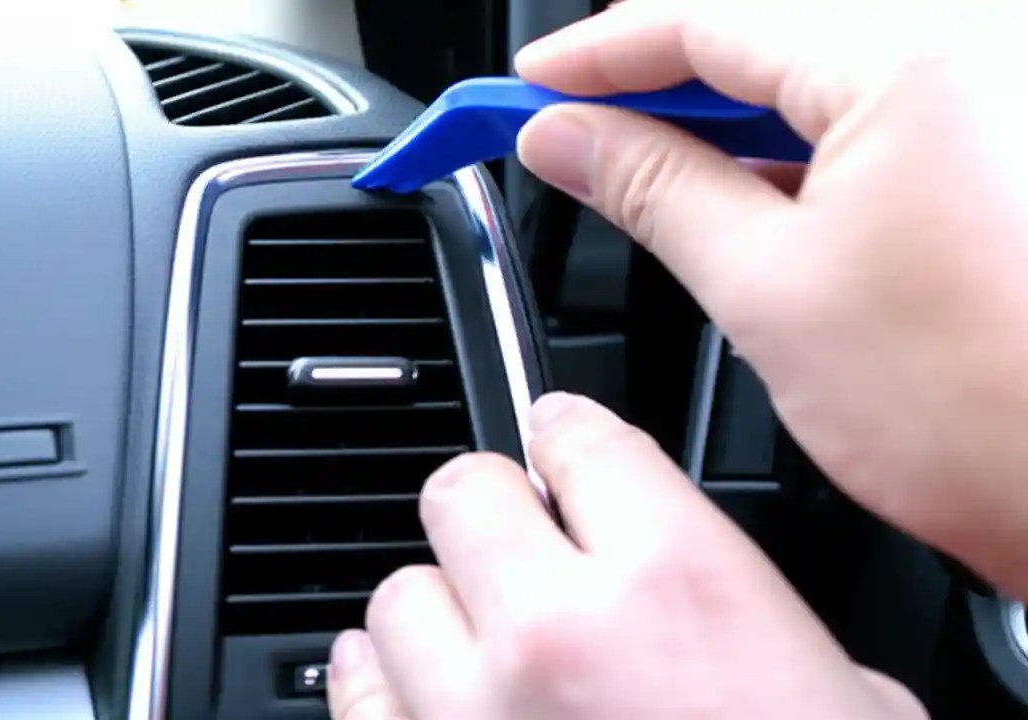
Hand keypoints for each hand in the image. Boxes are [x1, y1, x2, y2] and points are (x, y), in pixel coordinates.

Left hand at [327, 393, 924, 718]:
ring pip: (396, 593)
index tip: (567, 455)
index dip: (570, 442)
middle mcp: (553, 627)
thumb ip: (752, 612)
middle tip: (525, 551)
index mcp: (672, 579)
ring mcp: (470, 712)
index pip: (575, 433)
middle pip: (461, 491)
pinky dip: (380, 683)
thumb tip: (711, 591)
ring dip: (439, 610)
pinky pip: (354, 687)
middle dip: (496, 513)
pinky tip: (419, 694)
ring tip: (482, 647)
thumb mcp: (843, 696)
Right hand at [516, 0, 1027, 596]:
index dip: (594, 54)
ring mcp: (1002, 86)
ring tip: (647, 171)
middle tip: (569, 129)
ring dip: (719, 112)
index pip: (703, 19)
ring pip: (812, 66)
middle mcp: (980, 42)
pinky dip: (793, 137)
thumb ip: (652, 189)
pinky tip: (746, 187)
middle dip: (651, 79)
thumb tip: (566, 138)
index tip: (530, 86)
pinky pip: (873, 103)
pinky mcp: (1007, 136)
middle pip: (759, 29)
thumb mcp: (766, 289)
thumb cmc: (982, 412)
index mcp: (911, 59)